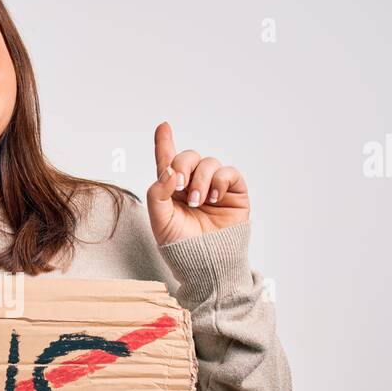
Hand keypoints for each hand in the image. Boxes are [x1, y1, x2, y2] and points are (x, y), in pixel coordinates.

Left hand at [147, 121, 250, 244]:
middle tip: (180, 187)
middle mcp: (193, 185)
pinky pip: (229, 172)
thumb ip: (157, 193)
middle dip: (182, 166)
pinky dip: (219, 180)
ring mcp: (214, 187)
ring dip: (201, 179)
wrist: (206, 264)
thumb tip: (169, 171)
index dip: (165, 142)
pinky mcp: (234, 192)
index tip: (163, 126)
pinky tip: (214, 198)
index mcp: (172, 190)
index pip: (167, 161)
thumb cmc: (181, 246)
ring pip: (208, 162)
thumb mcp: (159, 221)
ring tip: (199, 202)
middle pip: (187, 157)